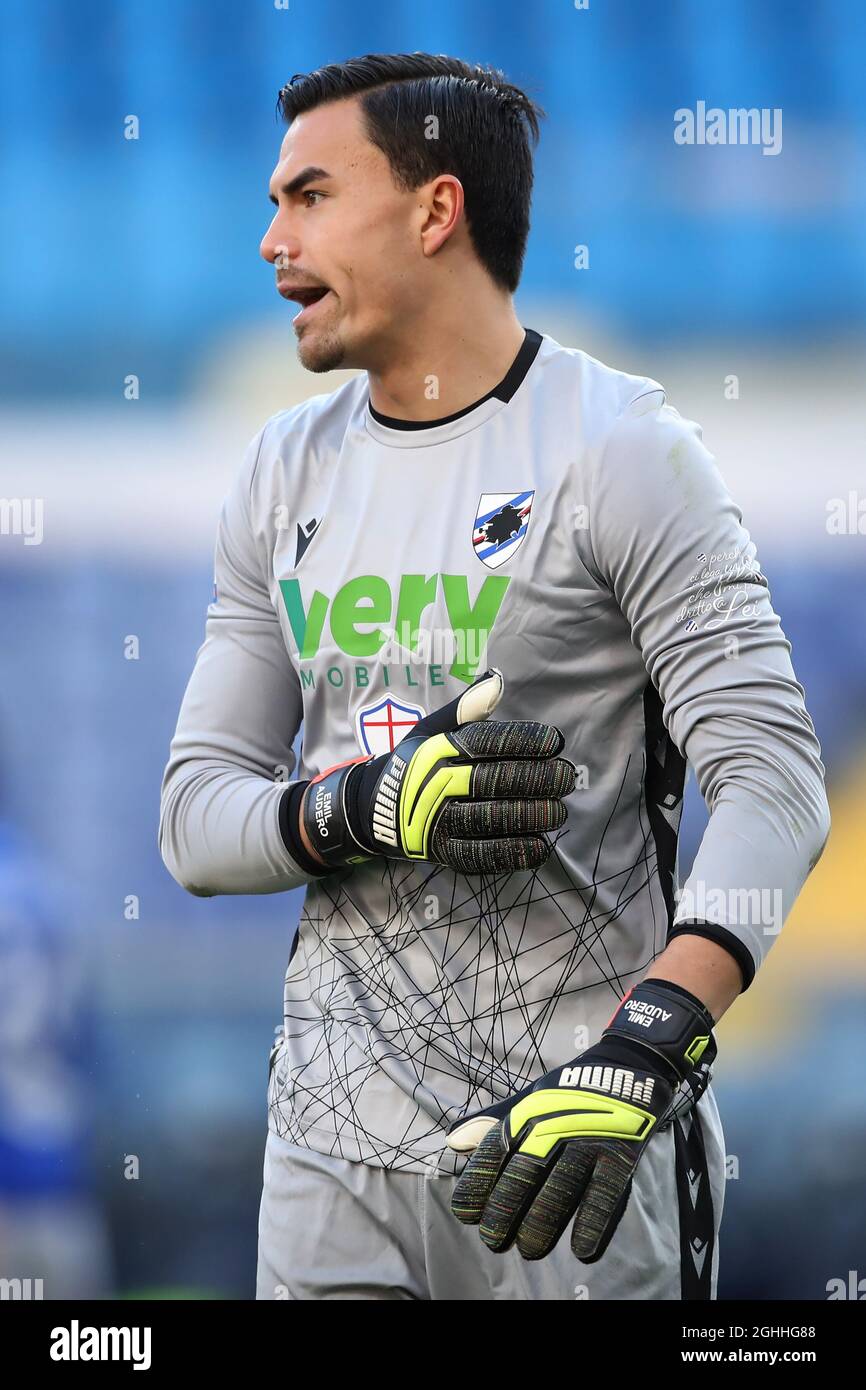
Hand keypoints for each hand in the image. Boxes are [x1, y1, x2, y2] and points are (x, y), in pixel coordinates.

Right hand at [300, 668, 574, 873]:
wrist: (374, 807)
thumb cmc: (418, 763)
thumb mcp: (434, 730)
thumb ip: (468, 708)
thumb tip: (496, 678)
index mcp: (439, 749)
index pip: (485, 742)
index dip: (524, 741)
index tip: (556, 741)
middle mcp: (436, 784)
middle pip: (493, 781)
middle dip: (536, 779)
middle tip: (567, 777)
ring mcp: (437, 821)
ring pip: (490, 819)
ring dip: (531, 816)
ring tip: (559, 811)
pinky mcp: (442, 852)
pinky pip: (481, 854)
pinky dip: (513, 853)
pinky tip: (541, 846)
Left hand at [447, 978, 715, 1260]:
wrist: (628, 1066)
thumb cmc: (568, 1093)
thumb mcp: (529, 1100)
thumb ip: (493, 1123)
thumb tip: (452, 1143)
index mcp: (530, 1111)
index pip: (496, 1149)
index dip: (478, 1183)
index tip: (465, 1213)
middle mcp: (556, 1123)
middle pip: (524, 1172)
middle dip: (505, 1210)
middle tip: (493, 1240)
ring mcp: (591, 1138)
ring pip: (561, 1187)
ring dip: (542, 1223)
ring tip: (528, 1249)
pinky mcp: (622, 1153)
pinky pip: (606, 1193)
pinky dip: (593, 1222)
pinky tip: (581, 1249)